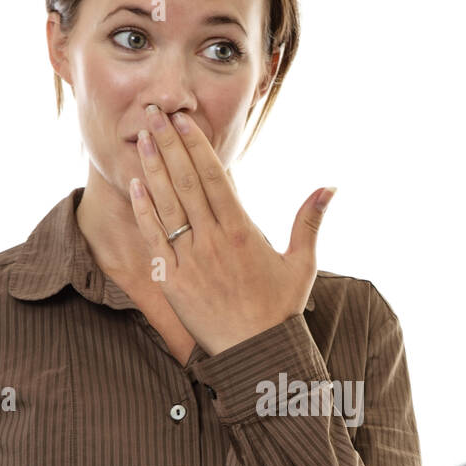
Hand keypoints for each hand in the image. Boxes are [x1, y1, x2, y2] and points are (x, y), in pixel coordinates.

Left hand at [128, 107, 336, 355]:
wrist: (256, 352)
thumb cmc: (279, 309)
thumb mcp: (301, 263)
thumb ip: (309, 221)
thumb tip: (329, 187)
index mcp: (243, 231)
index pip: (215, 177)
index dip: (197, 145)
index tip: (183, 120)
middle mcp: (214, 240)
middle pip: (187, 181)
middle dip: (169, 144)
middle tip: (153, 113)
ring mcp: (190, 259)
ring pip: (167, 204)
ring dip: (153, 167)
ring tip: (142, 136)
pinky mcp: (172, 280)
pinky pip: (154, 237)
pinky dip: (144, 209)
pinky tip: (136, 183)